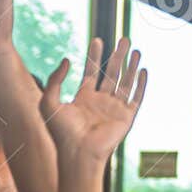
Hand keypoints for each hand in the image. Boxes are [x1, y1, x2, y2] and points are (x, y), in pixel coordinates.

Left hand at [40, 38, 146, 163]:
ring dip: (131, 66)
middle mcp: (100, 102)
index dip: (94, 56)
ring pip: (125, 82)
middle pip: (111, 74)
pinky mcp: (126, 117)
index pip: (91, 72)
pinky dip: (140, 84)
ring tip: (135, 49)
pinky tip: (143, 69)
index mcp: (83, 99)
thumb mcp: (49, 103)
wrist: (78, 153)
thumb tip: (67, 59)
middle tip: (124, 39)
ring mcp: (114, 109)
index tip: (97, 40)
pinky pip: (136, 97)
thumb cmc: (61, 132)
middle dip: (117, 56)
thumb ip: (54, 80)